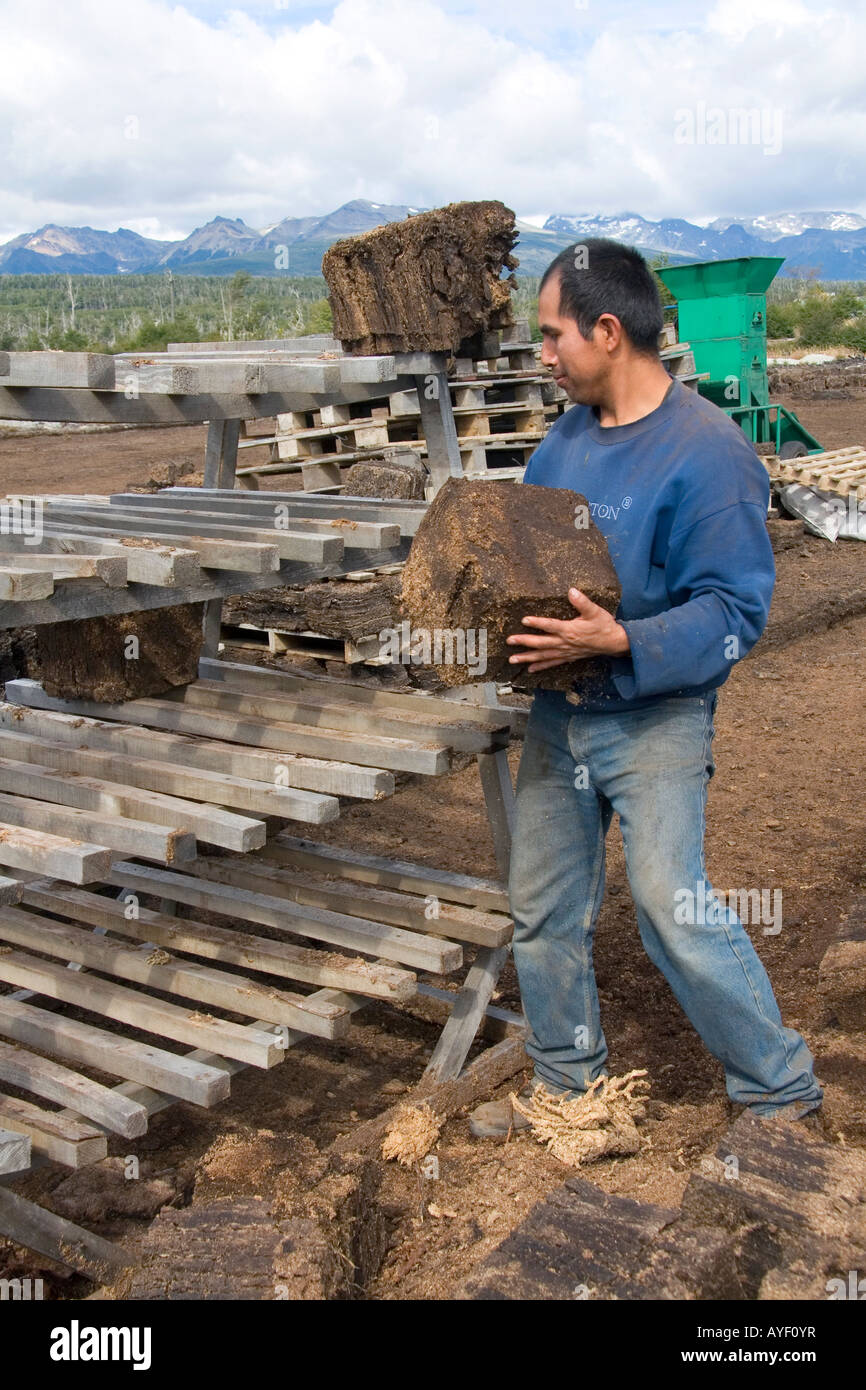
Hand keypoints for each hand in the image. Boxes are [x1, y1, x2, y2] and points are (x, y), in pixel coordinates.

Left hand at [506, 588, 629, 672]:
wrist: (613, 643)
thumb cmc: (603, 625)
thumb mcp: (595, 611)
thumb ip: (582, 602)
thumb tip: (571, 591)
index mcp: (570, 630)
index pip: (550, 625)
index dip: (537, 623)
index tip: (524, 620)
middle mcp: (565, 642)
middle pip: (541, 642)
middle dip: (524, 642)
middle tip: (509, 641)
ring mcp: (565, 652)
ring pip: (543, 656)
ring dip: (527, 658)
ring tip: (512, 659)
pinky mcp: (568, 657)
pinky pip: (552, 663)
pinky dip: (541, 666)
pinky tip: (530, 669)